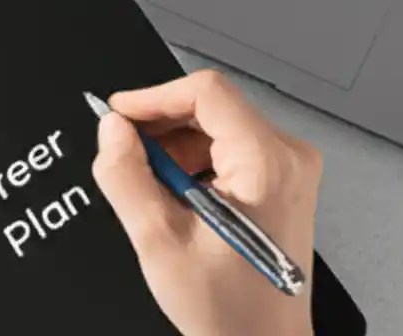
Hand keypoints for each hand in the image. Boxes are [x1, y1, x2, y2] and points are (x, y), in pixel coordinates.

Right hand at [92, 71, 322, 335]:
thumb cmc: (231, 310)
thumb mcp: (161, 242)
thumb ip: (128, 178)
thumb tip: (112, 131)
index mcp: (267, 163)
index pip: (206, 93)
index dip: (154, 98)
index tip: (119, 114)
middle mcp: (289, 157)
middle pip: (214, 108)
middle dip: (162, 127)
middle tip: (124, 152)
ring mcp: (290, 169)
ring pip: (220, 128)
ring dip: (178, 149)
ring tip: (152, 188)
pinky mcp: (284, 182)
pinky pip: (233, 150)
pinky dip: (198, 163)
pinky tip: (178, 197)